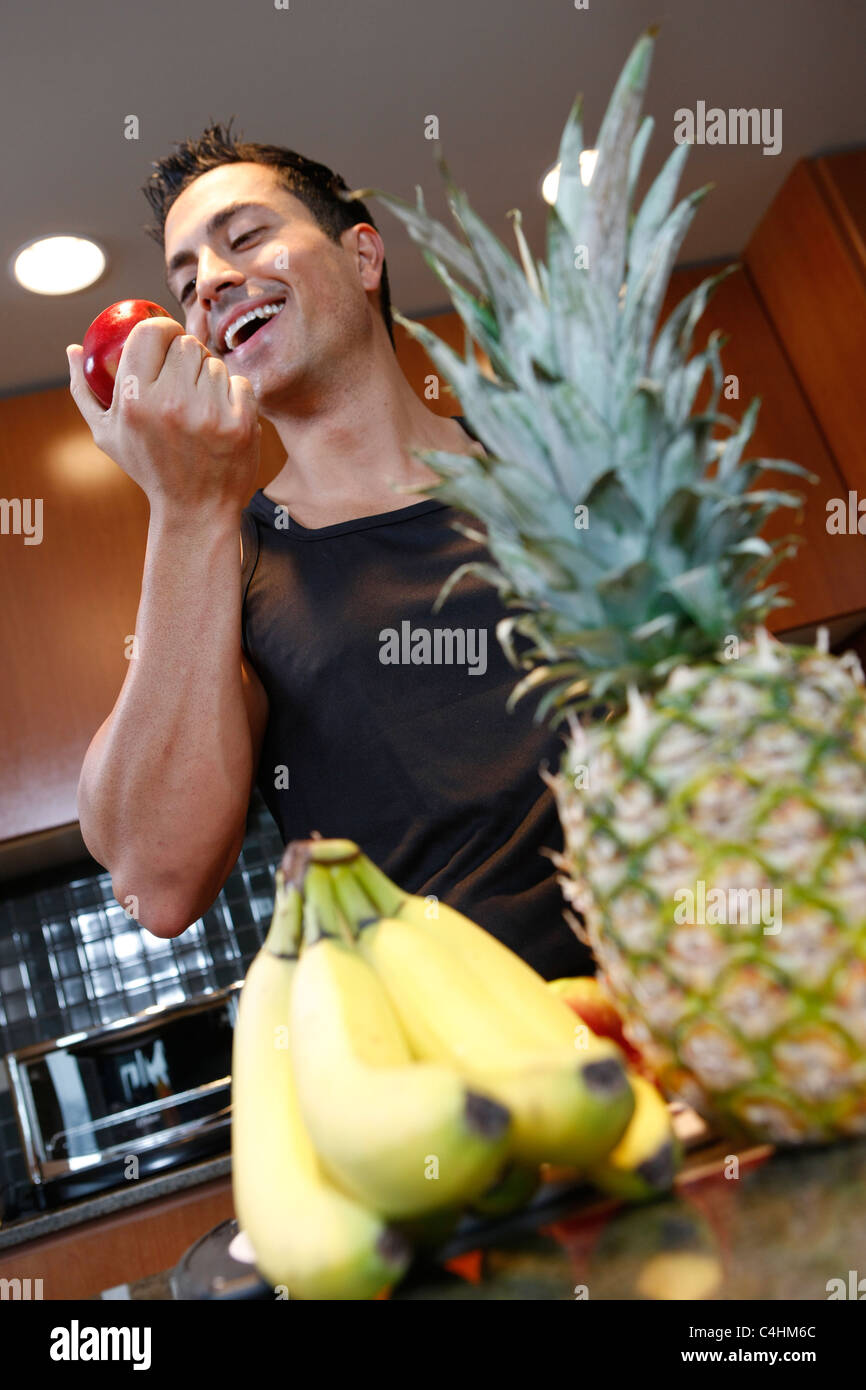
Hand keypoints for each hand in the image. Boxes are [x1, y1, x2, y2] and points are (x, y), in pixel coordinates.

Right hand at [66, 317, 260, 515]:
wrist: (195, 510)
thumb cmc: (148, 467)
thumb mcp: (107, 434)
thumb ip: (84, 390)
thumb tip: (73, 348)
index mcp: (134, 398)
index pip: (151, 331)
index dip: (161, 327)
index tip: (166, 337)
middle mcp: (171, 403)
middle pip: (187, 344)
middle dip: (186, 355)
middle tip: (184, 378)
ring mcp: (209, 413)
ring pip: (215, 362)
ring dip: (209, 377)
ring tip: (200, 406)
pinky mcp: (240, 423)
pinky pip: (240, 382)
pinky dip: (234, 394)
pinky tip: (222, 416)